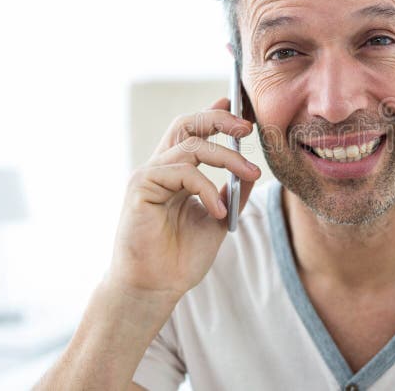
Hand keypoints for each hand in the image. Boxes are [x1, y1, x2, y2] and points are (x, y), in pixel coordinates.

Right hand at [107, 97, 260, 303]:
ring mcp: (148, 176)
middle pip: (186, 125)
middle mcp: (159, 169)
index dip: (214, 115)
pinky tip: (218, 212)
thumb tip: (253, 171)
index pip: (193, 132)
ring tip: (250, 173)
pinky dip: (206, 187)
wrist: (154, 288)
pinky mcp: (140, 188)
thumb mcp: (218, 220)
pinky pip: (181, 172)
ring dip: (227, 157)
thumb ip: (233, 194)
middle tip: (248, 126)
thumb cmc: (180, 258)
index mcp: (175, 174)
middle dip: (218, 118)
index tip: (239, 106)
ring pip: (190, 146)